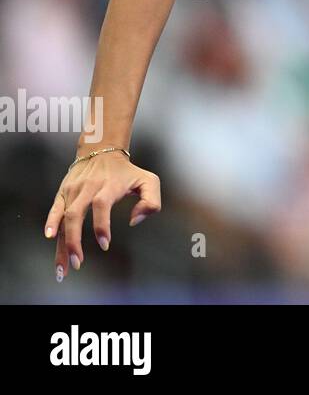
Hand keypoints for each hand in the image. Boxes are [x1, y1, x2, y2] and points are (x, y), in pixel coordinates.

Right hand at [45, 150, 161, 280]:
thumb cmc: (127, 172)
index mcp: (108, 186)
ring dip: (61, 243)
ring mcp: (73, 190)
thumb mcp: (149, 181)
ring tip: (62, 267)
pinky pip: (55, 209)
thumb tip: (134, 221)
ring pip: (63, 218)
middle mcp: (88, 188)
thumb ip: (151, 201)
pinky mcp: (63, 192)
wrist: (102, 150)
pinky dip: (50, 223)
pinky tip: (49, 237)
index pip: (101, 205)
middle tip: (77, 263)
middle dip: (74, 241)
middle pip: (76, 214)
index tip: (105, 244)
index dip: (101, 225)